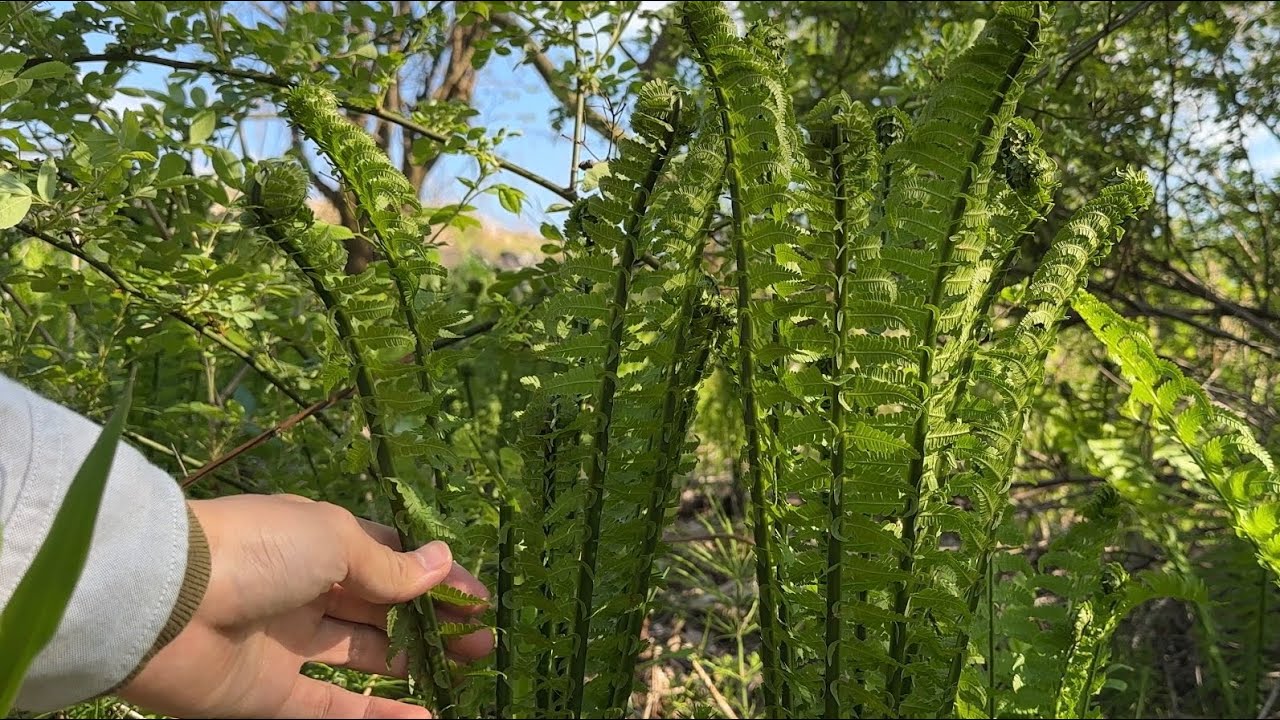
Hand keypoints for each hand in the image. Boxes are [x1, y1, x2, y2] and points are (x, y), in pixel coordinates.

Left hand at [119, 494, 492, 718]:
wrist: (164, 601)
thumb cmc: (258, 548)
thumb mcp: (334, 541)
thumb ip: (388, 566)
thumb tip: (441, 564)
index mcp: (318, 542)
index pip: (388, 559)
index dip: (434, 577)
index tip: (478, 601)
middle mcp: (307, 590)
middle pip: (382, 608)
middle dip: (433, 622)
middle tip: (480, 644)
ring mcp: (289, 644)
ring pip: (364, 655)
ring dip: (414, 664)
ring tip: (463, 673)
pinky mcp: (272, 695)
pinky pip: (335, 707)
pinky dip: (380, 715)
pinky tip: (425, 718)